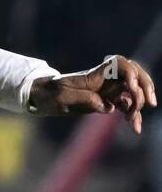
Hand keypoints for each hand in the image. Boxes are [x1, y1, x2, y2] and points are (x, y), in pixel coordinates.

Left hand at [28, 56, 157, 133]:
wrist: (42, 97)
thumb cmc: (50, 93)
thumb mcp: (62, 96)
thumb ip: (83, 98)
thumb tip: (105, 106)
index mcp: (95, 74)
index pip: (119, 63)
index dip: (130, 72)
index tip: (130, 87)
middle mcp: (106, 80)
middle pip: (134, 76)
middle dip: (145, 87)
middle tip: (148, 103)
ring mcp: (108, 90)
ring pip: (133, 93)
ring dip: (138, 105)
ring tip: (132, 120)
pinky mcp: (107, 101)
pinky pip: (126, 106)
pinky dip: (133, 115)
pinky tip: (135, 128)